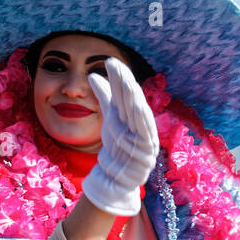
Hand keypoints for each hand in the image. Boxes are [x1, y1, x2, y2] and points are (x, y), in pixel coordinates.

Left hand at [82, 58, 158, 218]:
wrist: (115, 177)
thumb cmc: (115, 147)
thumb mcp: (108, 118)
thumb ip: (104, 97)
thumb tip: (93, 75)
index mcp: (129, 116)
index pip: (123, 93)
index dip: (118, 78)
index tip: (109, 62)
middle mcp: (137, 124)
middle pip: (130, 100)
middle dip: (124, 83)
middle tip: (116, 65)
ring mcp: (143, 137)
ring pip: (138, 114)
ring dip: (134, 98)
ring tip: (128, 82)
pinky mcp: (146, 151)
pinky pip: (144, 133)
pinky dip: (141, 119)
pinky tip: (137, 106)